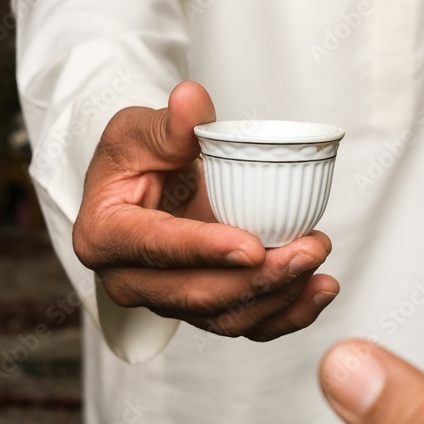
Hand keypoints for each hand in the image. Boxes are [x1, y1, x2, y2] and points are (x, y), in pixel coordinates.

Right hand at [72, 81, 339, 340]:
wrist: (147, 182)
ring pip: (226, 317)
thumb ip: (169, 123)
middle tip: (307, 250)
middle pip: (196, 294)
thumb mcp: (138, 129)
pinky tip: (320, 290)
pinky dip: (287, 313)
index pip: (156, 248)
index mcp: (104, 236)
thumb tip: (192, 99)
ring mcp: (167, 300)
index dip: (205, 250)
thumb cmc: (137, 154)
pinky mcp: (203, 308)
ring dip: (280, 297)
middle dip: (257, 279)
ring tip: (320, 262)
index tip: (252, 247)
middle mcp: (130, 281)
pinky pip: (245, 324)